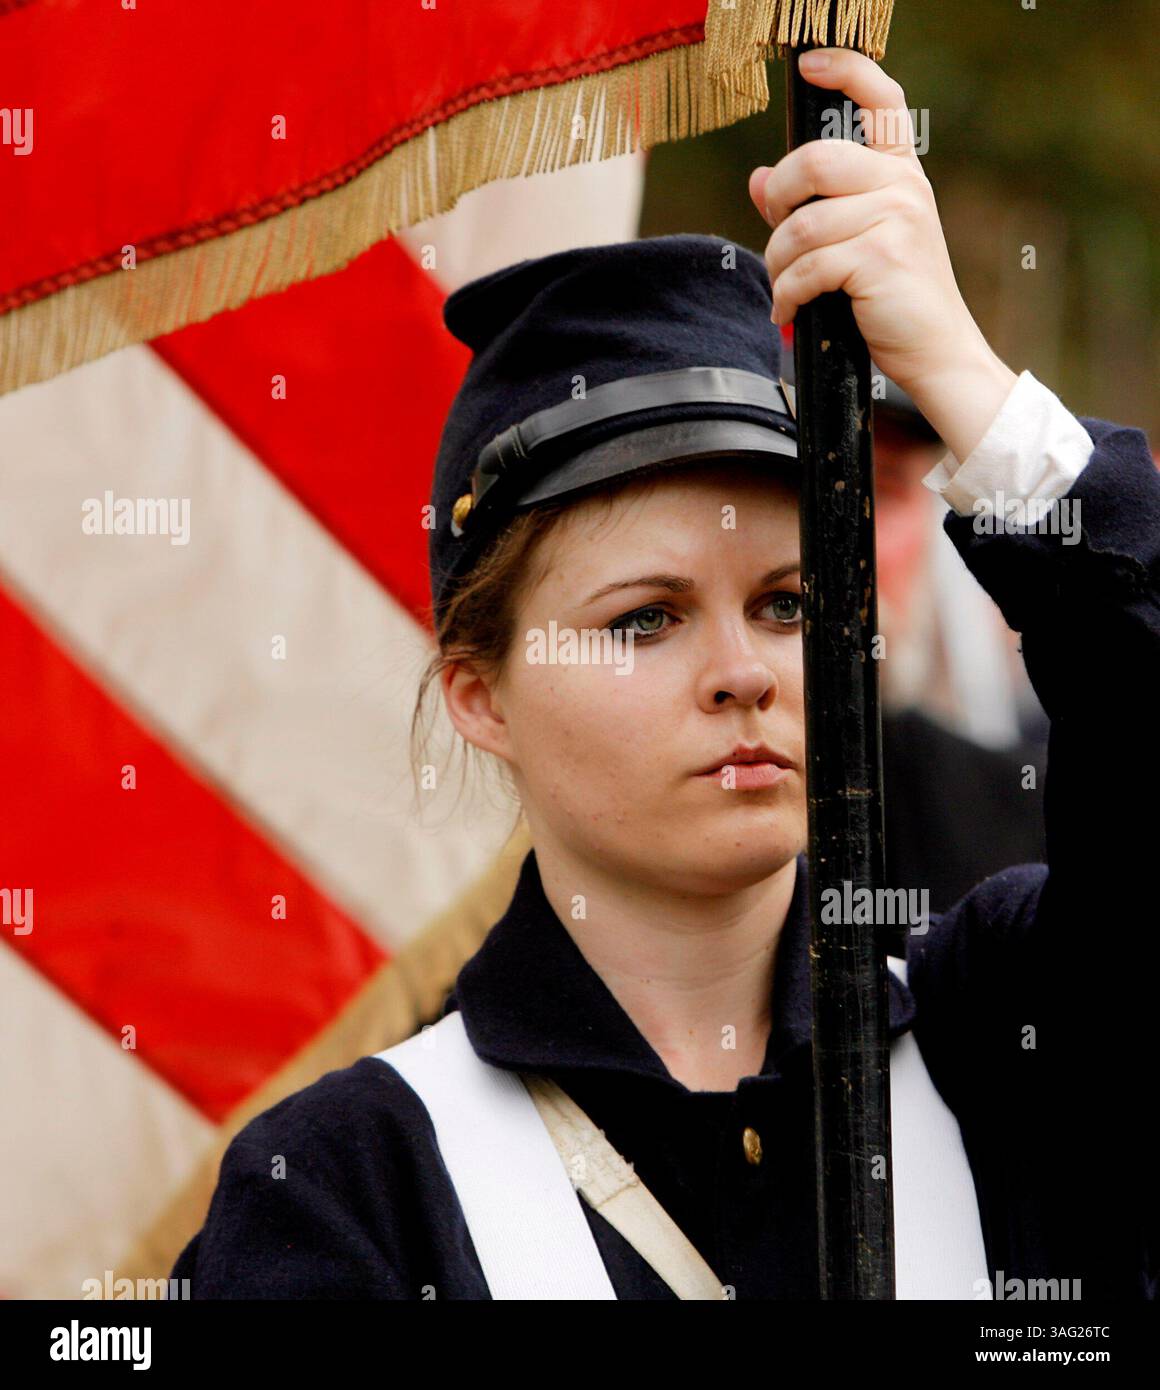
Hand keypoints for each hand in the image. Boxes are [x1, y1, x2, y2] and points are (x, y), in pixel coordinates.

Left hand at [748, 48, 1016, 462]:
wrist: (938, 352)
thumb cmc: (895, 299)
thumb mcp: (859, 243)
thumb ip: (813, 209)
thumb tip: (759, 178)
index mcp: (901, 172)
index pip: (880, 99)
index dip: (844, 70)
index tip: (809, 65)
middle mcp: (902, 186)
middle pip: (814, 161)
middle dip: (779, 203)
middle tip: (779, 239)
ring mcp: (894, 219)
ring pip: (801, 226)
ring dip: (779, 265)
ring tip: (785, 291)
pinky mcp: (879, 258)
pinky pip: (806, 267)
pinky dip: (787, 296)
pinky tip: (789, 313)